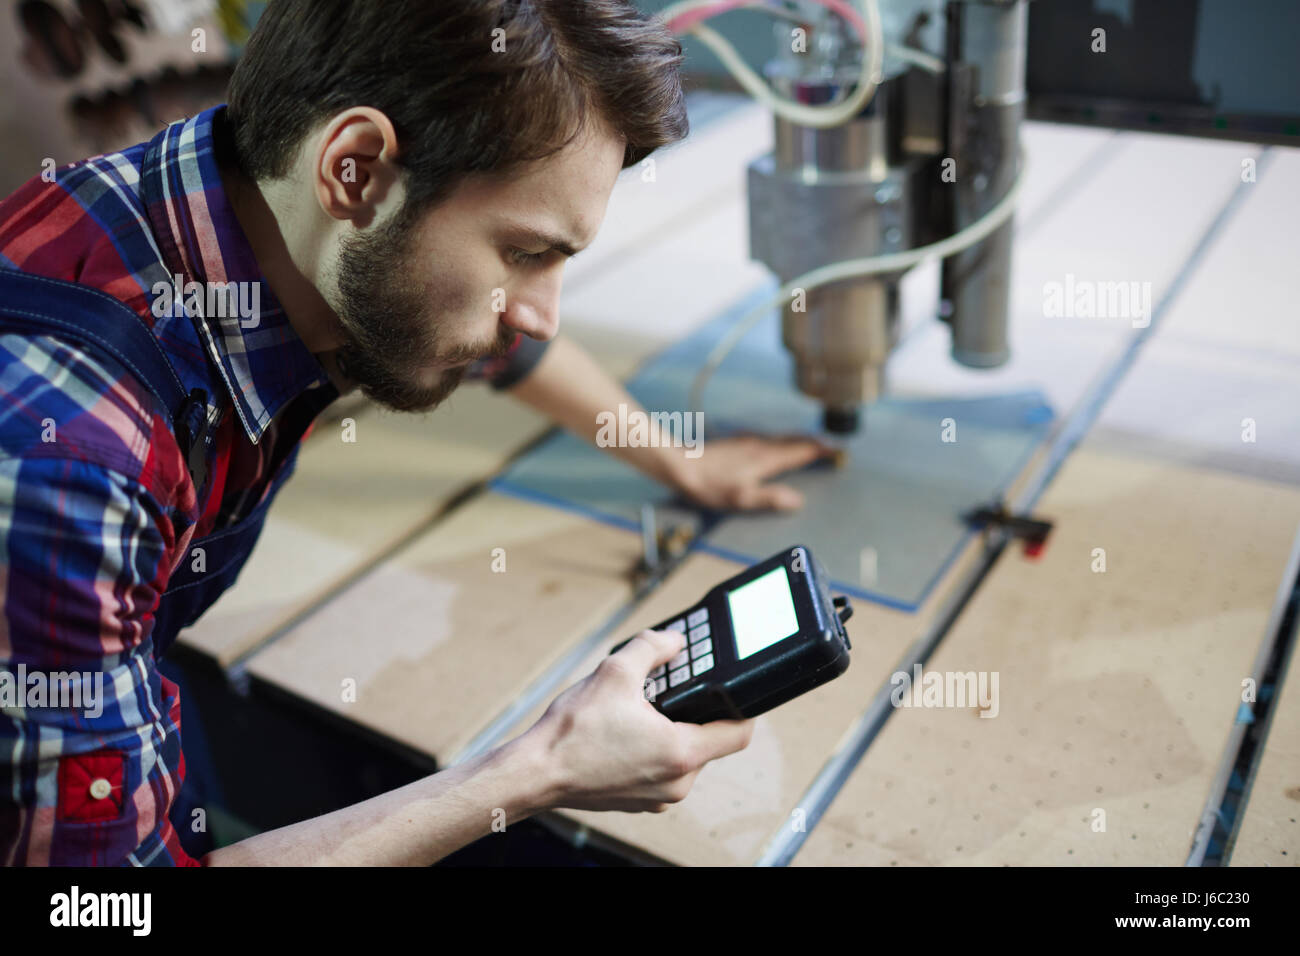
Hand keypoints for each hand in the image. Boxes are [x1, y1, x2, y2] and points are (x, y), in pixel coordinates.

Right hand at [527, 629, 754, 812]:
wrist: (536, 773)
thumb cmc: (572, 733)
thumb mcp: (615, 672)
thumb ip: (651, 648)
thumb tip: (674, 640)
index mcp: (681, 753)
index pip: (739, 733)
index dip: (742, 707)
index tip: (733, 691)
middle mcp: (676, 783)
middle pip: (710, 742)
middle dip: (694, 712)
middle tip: (674, 690)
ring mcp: (658, 797)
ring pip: (684, 757)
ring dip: (672, 731)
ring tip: (644, 709)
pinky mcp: (640, 801)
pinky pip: (661, 771)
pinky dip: (653, 749)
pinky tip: (628, 731)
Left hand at [673, 434, 836, 510]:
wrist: (681, 466)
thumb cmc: (710, 485)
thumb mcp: (742, 498)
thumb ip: (770, 497)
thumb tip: (797, 500)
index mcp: (766, 459)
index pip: (801, 451)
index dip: (821, 450)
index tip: (838, 450)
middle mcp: (760, 446)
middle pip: (795, 440)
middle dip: (815, 442)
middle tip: (832, 445)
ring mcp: (748, 442)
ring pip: (782, 438)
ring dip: (799, 440)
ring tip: (811, 443)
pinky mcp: (737, 443)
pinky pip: (769, 439)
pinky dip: (782, 441)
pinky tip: (777, 444)